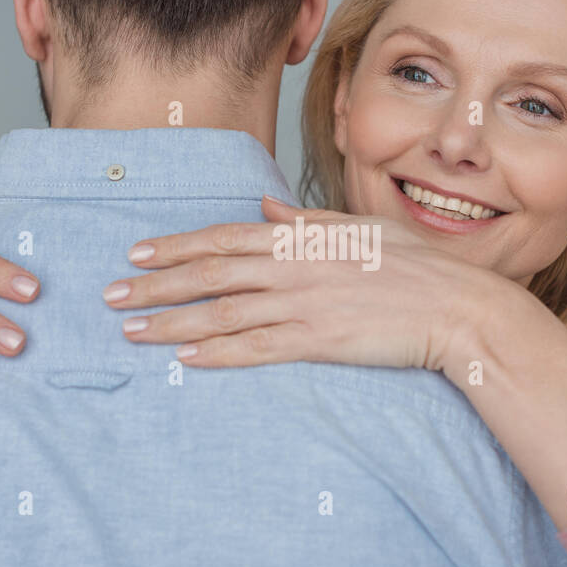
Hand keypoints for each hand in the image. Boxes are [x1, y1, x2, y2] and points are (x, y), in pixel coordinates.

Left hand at [103, 196, 497, 372]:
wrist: (455, 306)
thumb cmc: (415, 266)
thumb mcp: (359, 228)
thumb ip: (307, 220)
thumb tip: (267, 206)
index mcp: (302, 237)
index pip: (223, 237)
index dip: (174, 246)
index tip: (135, 254)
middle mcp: (294, 268)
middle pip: (209, 274)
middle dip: (153, 286)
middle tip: (111, 297)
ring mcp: (305, 306)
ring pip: (222, 313)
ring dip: (171, 322)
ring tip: (131, 331)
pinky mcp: (319, 343)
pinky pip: (257, 349)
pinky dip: (218, 354)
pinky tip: (185, 360)